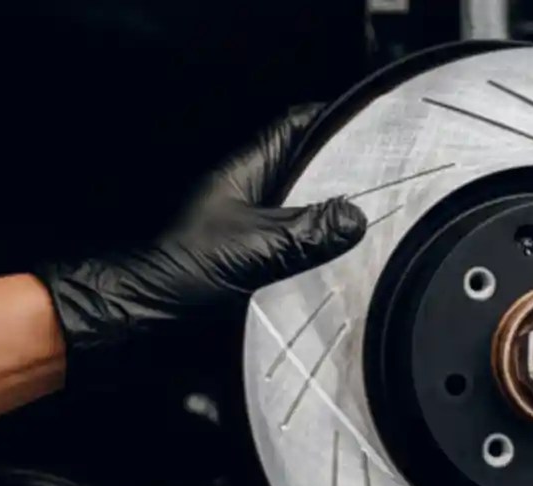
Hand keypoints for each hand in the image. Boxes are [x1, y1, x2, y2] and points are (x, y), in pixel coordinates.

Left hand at [37, 103, 365, 389]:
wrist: (147, 318)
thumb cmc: (183, 273)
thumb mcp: (254, 248)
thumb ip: (307, 232)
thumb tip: (355, 217)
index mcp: (247, 173)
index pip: (294, 128)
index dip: (330, 120)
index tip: (367, 126)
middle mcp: (252, 195)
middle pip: (306, 170)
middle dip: (343, 173)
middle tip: (385, 181)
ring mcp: (253, 228)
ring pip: (305, 211)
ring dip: (334, 218)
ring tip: (374, 222)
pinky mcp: (255, 261)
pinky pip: (298, 247)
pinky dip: (321, 252)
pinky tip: (343, 263)